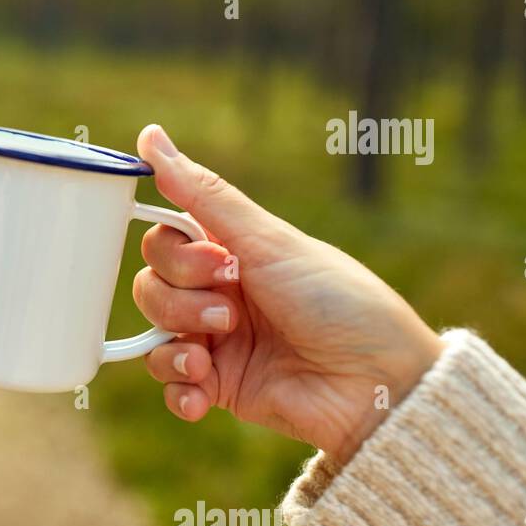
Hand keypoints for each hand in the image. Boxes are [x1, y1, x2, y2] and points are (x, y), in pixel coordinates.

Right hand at [132, 125, 442, 464]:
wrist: (376, 383)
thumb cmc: (336, 301)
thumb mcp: (268, 241)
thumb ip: (202, 194)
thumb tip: (150, 136)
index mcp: (232, 252)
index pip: (162, 242)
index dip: (176, 255)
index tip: (221, 262)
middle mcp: (220, 293)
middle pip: (149, 287)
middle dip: (178, 301)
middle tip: (231, 312)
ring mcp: (218, 342)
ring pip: (153, 336)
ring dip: (177, 344)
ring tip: (214, 357)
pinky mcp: (220, 389)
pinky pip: (170, 386)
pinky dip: (178, 388)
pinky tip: (202, 389)